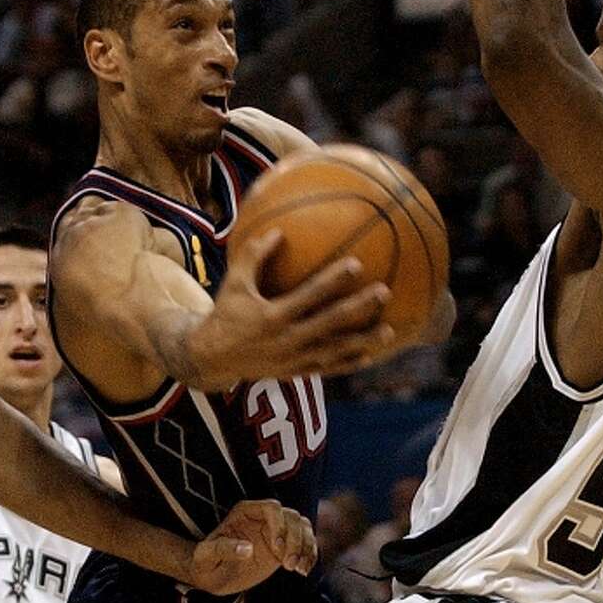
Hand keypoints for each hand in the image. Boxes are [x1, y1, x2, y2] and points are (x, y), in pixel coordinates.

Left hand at [188, 500, 317, 595]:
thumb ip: (223, 549)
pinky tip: (304, 570)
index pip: (272, 508)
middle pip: (292, 517)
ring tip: (298, 570)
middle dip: (295, 540)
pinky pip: (306, 544)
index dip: (279, 526)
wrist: (212, 576)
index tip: (276, 550)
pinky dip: (310, 555)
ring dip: (306, 548)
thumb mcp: (205, 556)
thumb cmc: (205, 563)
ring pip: (303, 528)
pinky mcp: (285, 547)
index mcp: (245, 512)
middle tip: (288, 566)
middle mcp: (263, 518)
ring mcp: (276, 531)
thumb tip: (247, 548)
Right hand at [191, 228, 394, 386]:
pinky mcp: (295, 372)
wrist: (212, 358)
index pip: (309, 295)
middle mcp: (286, 340)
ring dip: (363, 342)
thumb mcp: (233, 282)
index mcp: (271, 316)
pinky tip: (370, 355)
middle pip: (330, 323)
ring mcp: (293, 359)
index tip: (356, 263)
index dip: (332, 280)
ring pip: (334, 351)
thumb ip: (253, 256)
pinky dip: (348, 363)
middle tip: (383, 292)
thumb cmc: (226, 312)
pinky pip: (327, 368)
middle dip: (358, 308)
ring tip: (390, 331)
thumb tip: (279, 230)